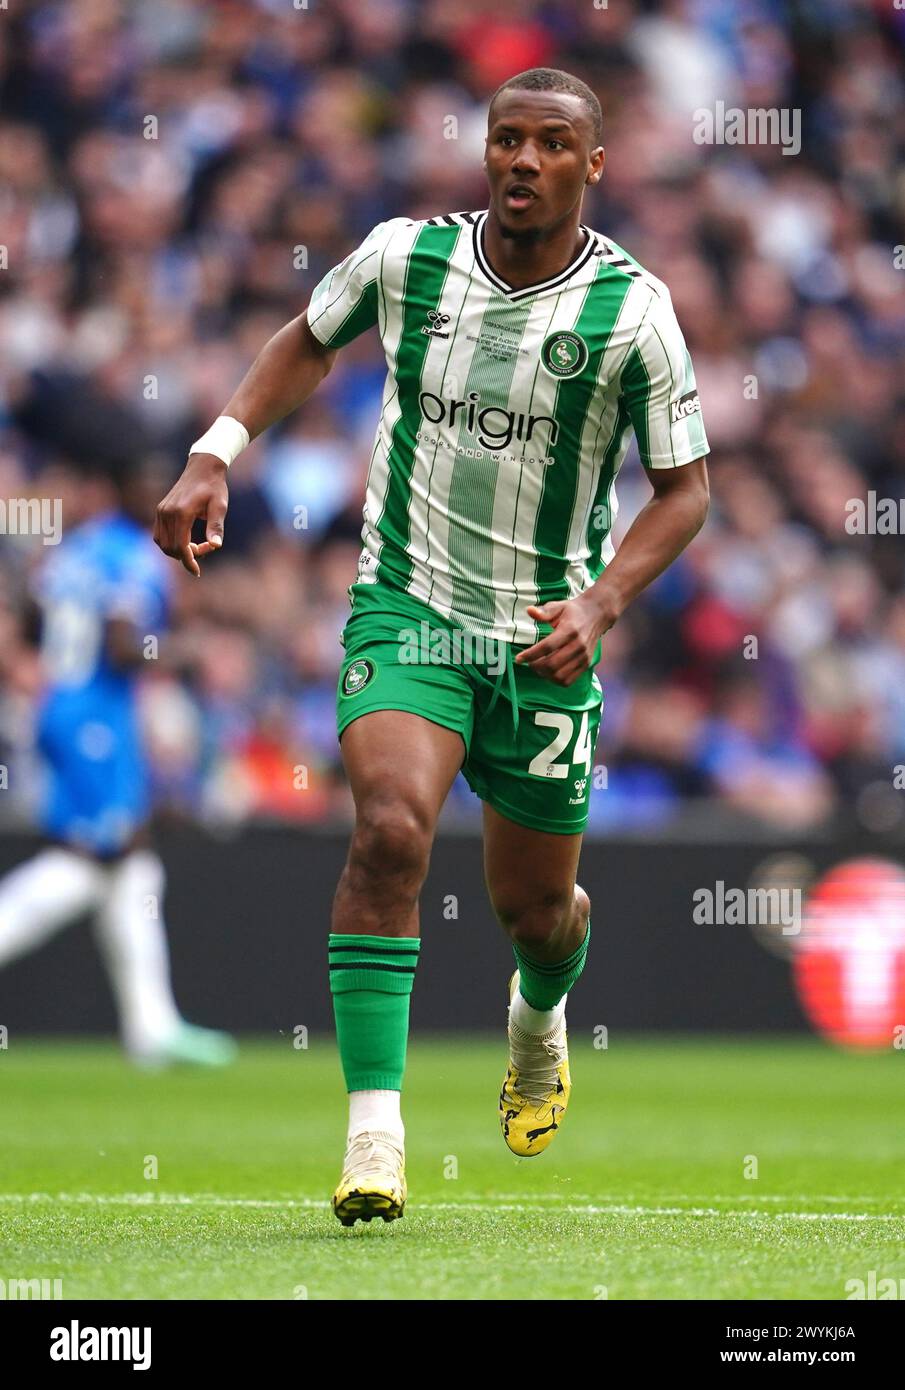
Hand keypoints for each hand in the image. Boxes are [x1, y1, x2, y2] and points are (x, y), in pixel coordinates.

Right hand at [153, 453, 228, 576]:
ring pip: (162, 543)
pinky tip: (187, 540)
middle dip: (186, 556)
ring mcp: (161, 511)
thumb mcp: (220, 506)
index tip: (197, 571)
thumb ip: (216, 526)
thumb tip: (215, 545)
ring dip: (177, 551)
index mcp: (181, 512)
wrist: (203, 467)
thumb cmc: (214, 487)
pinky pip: (159, 535)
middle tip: (205, 548)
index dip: (188, 562)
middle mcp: (167, 512)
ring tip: (196, 545)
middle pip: (170, 548)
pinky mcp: (160, 510)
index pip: (180, 546)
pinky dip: (170, 543)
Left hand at [515, 589, 618, 685]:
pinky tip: (549, 672)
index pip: (547, 647)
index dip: (531, 655)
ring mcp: (583, 657)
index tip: (518, 658)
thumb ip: (544, 611)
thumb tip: (529, 610)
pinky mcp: (586, 664)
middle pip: (552, 664)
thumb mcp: (558, 606)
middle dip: (536, 666)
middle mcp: (578, 645)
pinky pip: (568, 681)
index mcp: (569, 630)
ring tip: (538, 667)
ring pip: (560, 676)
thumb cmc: (573, 611)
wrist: (597, 615)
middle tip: (528, 662)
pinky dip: (555, 680)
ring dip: (544, 675)